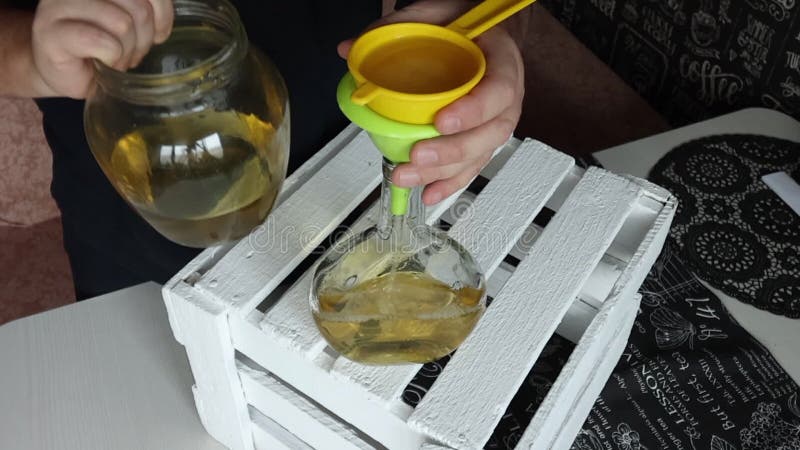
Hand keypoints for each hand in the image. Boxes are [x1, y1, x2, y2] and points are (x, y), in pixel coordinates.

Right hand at [31, 0, 173, 97]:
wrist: (62, 72)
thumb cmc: (99, 46)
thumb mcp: (129, 20)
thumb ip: (144, 8)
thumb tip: (164, 14)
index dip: (163, 11)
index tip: (158, 34)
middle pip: (138, 8)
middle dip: (143, 39)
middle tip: (130, 53)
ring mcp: (59, 6)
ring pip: (122, 24)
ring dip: (125, 51)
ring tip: (114, 59)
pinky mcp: (51, 32)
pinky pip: (101, 41)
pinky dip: (110, 58)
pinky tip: (101, 62)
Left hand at [338, 0, 524, 204]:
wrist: (481, 35)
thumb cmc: (465, 26)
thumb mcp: (436, 15)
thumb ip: (398, 27)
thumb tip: (350, 49)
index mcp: (502, 63)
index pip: (498, 91)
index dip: (473, 111)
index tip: (441, 120)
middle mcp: (505, 98)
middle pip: (489, 134)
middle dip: (451, 151)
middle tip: (418, 156)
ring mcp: (495, 122)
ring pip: (477, 155)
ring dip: (443, 171)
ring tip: (410, 176)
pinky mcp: (481, 140)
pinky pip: (470, 166)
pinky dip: (448, 182)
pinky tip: (429, 193)